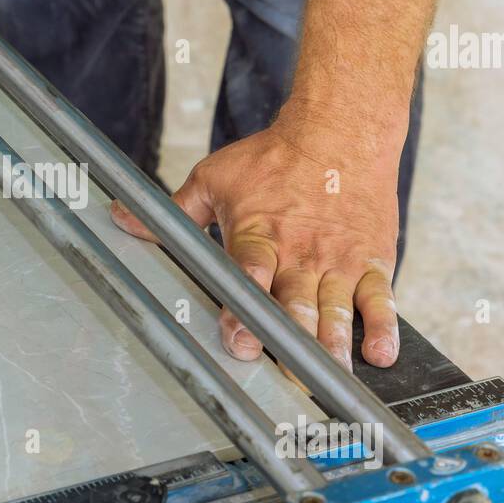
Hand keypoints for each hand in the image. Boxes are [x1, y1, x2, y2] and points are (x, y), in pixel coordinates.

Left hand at [110, 105, 402, 370]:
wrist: (342, 128)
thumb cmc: (274, 156)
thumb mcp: (215, 177)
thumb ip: (173, 209)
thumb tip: (121, 218)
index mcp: (259, 233)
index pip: (249, 275)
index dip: (243, 310)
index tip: (239, 342)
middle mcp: (300, 252)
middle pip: (295, 302)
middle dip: (290, 340)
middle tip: (288, 374)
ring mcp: (338, 258)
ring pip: (336, 308)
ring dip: (334, 345)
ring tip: (332, 375)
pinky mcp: (372, 259)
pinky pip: (379, 297)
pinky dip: (382, 326)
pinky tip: (381, 354)